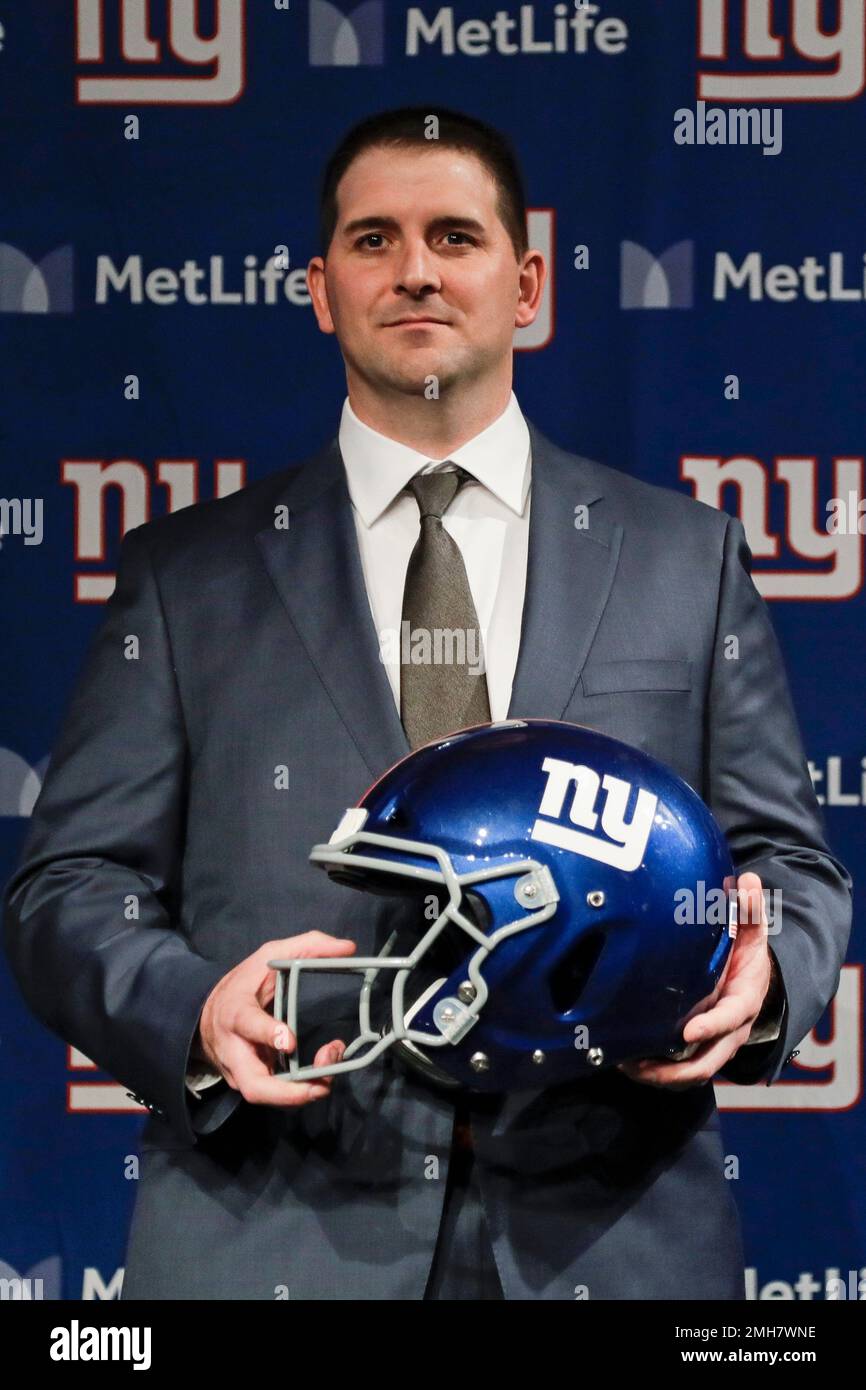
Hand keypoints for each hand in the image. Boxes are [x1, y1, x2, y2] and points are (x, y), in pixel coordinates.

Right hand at [196, 931, 356, 1106]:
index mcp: (236, 1012)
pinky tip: (324, 1070)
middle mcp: (235, 1050)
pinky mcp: (251, 1084)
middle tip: (321, 1084)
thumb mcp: (269, 956)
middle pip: (254, 1085)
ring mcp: (241, 1072)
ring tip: (330, 1073)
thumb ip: (307, 947)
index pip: (247, 1025)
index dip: (267, 1034)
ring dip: (302, 1092)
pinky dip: (301, 1089)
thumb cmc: (244, 984)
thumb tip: (348, 947)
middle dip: (289, 1092)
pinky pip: (275, 1094)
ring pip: (267, 1096)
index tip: (290, 1041)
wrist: (208, 1017)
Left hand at [617, 872, 775, 1090]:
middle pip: (708, 1060)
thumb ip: (750, 909)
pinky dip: (655, 1072)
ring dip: (660, 1075)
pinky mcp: (697, 1051)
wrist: (754, 981)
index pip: (730, 1018)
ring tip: (627, 1067)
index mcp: (743, 1002)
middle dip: (676, 1069)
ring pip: (691, 1071)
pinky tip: (626, 1064)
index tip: (688, 1031)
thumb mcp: (752, 932)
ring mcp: (714, 1045)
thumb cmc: (746, 955)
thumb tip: (749, 881)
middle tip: (642, 1065)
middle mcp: (730, 1031)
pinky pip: (679, 1069)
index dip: (711, 1026)